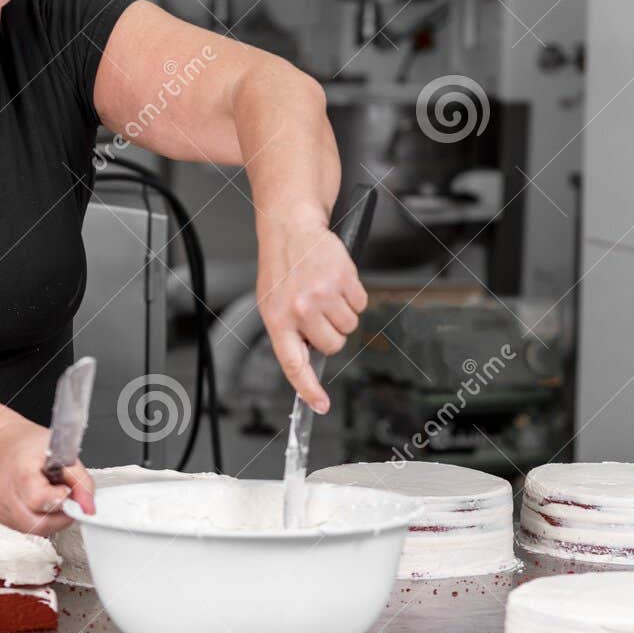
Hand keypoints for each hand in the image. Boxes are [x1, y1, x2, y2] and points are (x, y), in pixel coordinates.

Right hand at [0, 422, 95, 536]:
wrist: (8, 448)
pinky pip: (25, 527)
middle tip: (67, 502)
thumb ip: (81, 482)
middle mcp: (6, 490)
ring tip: (53, 499)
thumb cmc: (33, 448)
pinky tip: (39, 504)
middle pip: (37, 522)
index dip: (59, 499)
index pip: (38, 498)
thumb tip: (88, 508)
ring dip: (50, 520)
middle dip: (60, 517)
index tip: (67, 491)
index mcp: (21, 470)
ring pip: (32, 529)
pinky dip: (38, 519)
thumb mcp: (64, 453)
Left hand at [255, 209, 367, 413]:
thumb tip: (307, 359)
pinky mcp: (343, 279)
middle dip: (332, 332)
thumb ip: (288, 331)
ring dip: (343, 311)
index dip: (309, 390)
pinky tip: (336, 280)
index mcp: (278, 320)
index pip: (294, 365)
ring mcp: (322, 295)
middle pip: (334, 344)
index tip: (320, 405)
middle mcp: (300, 310)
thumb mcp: (272, 302)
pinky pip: (361, 303)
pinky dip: (353, 294)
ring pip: (350, 325)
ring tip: (325, 291)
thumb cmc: (282, 266)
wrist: (291, 227)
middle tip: (320, 311)